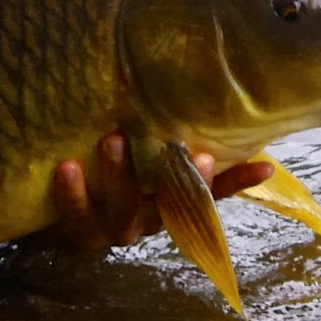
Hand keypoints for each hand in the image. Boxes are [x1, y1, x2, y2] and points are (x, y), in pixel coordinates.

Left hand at [52, 133, 273, 251]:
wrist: (55, 209)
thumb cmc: (102, 170)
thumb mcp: (135, 154)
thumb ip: (162, 133)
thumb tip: (196, 88)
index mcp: (169, 203)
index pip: (212, 194)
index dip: (238, 182)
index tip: (264, 165)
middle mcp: (148, 219)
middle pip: (173, 206)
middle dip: (183, 178)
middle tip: (181, 144)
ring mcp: (115, 229)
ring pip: (125, 212)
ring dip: (122, 177)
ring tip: (112, 138)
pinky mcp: (80, 233)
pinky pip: (78, 218)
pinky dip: (73, 194)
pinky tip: (68, 166)